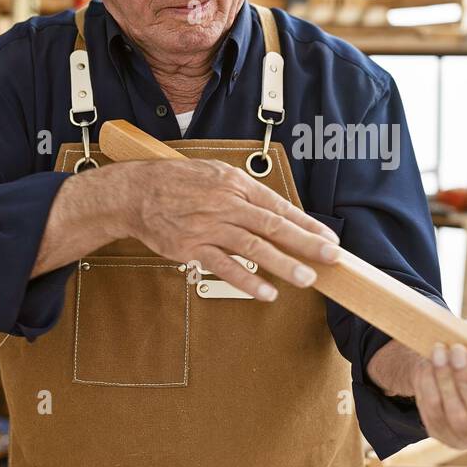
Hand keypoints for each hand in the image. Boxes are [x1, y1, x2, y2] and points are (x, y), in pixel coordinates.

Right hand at [112, 158, 340, 300]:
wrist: (137, 192)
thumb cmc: (178, 182)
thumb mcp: (217, 174)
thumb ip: (246, 193)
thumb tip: (277, 214)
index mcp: (237, 185)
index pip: (279, 207)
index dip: (307, 224)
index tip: (329, 238)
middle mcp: (226, 204)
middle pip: (273, 226)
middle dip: (305, 243)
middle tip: (330, 257)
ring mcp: (210, 227)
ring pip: (253, 248)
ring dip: (282, 264)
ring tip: (305, 278)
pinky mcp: (193, 248)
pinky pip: (224, 267)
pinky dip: (247, 280)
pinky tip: (265, 292)